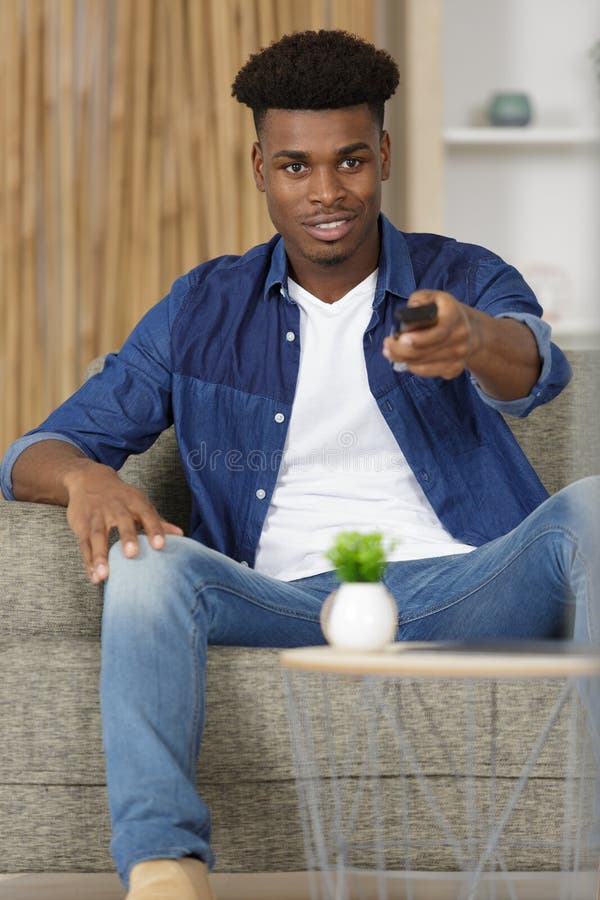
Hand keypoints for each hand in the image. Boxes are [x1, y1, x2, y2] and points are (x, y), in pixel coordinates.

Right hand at [64, 462, 183, 583]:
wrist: (89, 479)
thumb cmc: (122, 497)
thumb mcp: (140, 504)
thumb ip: (159, 521)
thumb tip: (181, 536)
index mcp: (135, 502)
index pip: (147, 514)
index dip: (155, 529)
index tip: (161, 546)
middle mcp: (116, 507)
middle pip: (122, 522)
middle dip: (127, 537)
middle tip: (132, 554)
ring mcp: (97, 516)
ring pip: (97, 535)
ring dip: (100, 556)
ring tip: (103, 575)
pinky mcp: (81, 525)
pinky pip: (84, 544)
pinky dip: (89, 561)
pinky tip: (94, 576)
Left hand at [382, 290, 479, 379]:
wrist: (471, 329)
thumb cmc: (443, 311)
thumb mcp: (433, 297)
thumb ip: (419, 300)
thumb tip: (411, 309)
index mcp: (454, 314)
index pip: (439, 331)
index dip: (420, 338)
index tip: (401, 338)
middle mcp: (460, 336)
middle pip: (426, 351)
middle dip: (401, 350)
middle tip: (386, 345)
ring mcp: (460, 355)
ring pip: (424, 364)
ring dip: (403, 359)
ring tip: (390, 352)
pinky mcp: (455, 369)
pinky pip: (429, 372)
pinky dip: (414, 367)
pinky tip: (406, 359)